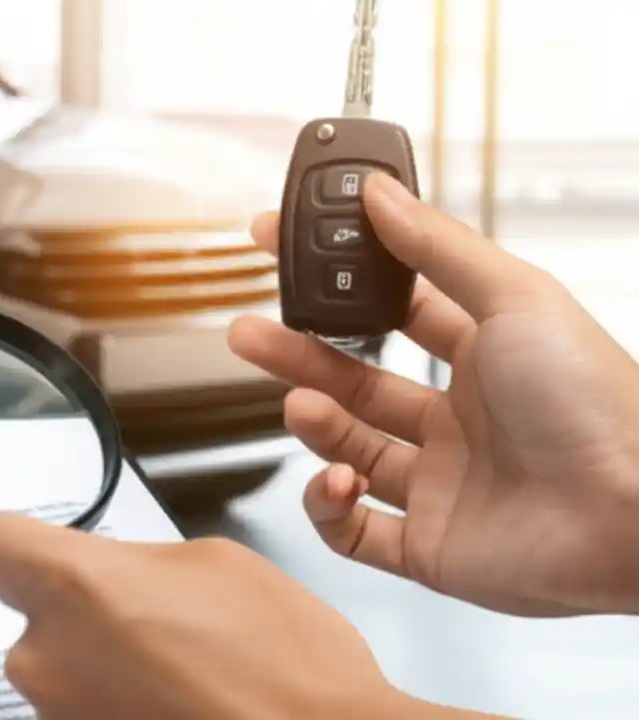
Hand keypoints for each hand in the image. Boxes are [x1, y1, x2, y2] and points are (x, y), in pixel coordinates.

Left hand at [0, 516, 469, 718]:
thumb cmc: (282, 663)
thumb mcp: (212, 565)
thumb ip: (136, 563)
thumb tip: (113, 584)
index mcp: (69, 585)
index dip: (2, 540)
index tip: (20, 547)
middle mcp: (42, 659)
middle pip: (32, 618)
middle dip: (81, 615)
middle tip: (155, 623)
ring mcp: (59, 718)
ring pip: (64, 672)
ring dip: (104, 667)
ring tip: (182, 674)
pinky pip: (88, 711)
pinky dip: (120, 707)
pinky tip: (178, 704)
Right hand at [230, 173, 638, 616]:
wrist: (634, 516)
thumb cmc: (594, 401)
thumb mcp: (515, 298)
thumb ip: (438, 246)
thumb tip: (378, 192)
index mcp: (485, 359)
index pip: (393, 313)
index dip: (340, 286)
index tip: (283, 254)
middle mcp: (460, 423)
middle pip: (354, 382)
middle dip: (296, 356)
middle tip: (245, 332)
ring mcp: (441, 486)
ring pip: (347, 451)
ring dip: (313, 425)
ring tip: (302, 405)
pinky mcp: (428, 548)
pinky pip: (353, 532)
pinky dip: (328, 507)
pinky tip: (336, 481)